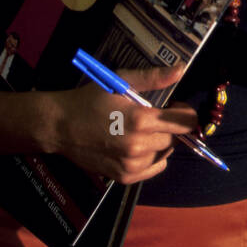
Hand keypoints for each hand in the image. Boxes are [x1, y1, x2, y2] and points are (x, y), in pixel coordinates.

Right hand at [52, 64, 197, 184]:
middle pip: (176, 138)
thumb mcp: (121, 81)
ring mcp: (132, 164)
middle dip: (170, 126)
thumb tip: (181, 69)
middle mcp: (139, 146)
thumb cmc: (90, 100)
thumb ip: (154, 77)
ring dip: (160, 141)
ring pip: (165, 153)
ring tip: (140, 131)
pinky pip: (155, 167)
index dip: (184, 112)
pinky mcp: (124, 177)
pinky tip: (137, 146)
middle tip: (152, 117)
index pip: (185, 122)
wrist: (60, 126)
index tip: (174, 105)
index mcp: (141, 120)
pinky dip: (152, 157)